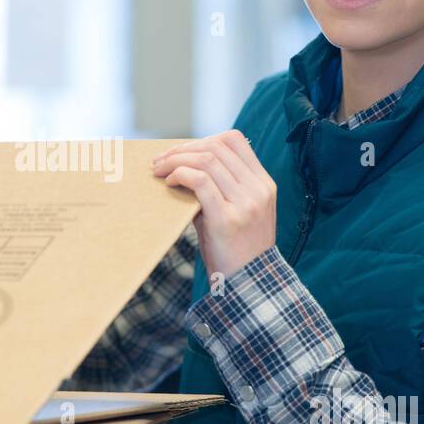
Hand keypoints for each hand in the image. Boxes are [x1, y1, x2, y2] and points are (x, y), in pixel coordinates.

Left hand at [151, 130, 276, 282]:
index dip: (203, 140)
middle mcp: (258, 190)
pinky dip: (180, 174)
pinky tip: (169, 182)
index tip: (181, 152)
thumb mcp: (236, 212)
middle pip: (217, 147)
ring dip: (176, 160)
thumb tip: (181, 167)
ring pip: (207, 160)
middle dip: (183, 149)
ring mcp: (246, 203)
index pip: (235, 141)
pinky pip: (200, 181)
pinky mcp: (227, 219)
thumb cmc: (234, 249)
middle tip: (160, 160)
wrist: (249, 284)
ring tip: (159, 170)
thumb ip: (218, 188)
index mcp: (264, 183)